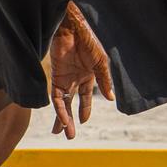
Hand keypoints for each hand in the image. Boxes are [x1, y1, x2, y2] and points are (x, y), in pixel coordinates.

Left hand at [47, 9, 114, 139]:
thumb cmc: (89, 42)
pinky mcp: (55, 77)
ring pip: (63, 104)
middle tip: (69, 136)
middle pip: (71, 104)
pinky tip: (63, 119)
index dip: (85, 110)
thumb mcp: (101, 63)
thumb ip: (105, 81)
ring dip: (63, 119)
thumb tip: (111, 99)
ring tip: (63, 133)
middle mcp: (75, 80)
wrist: (72, 29)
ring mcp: (64, 79)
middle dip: (70, 120)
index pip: (85, 98)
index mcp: (88, 76)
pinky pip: (57, 97)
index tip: (84, 121)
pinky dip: (60, 109)